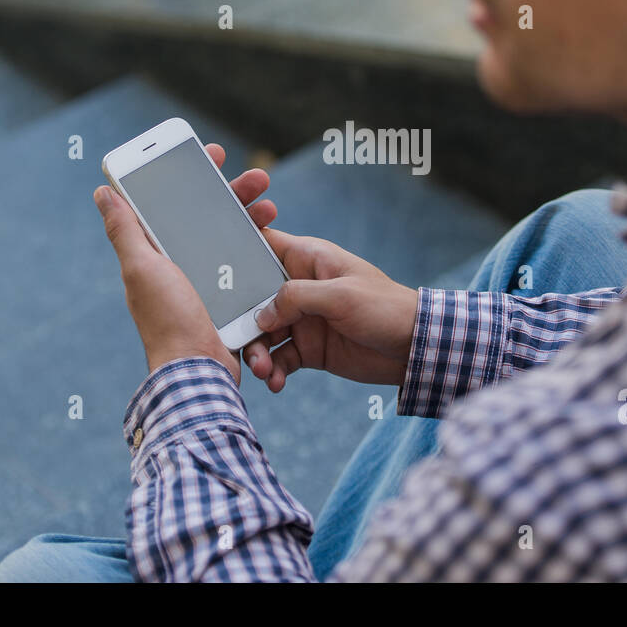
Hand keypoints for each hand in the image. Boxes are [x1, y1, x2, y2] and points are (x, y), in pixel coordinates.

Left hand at [95, 143, 279, 380]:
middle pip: (210, 217)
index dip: (191, 177)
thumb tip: (102, 193)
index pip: (172, 204)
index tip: (212, 155)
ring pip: (233, 237)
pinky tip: (275, 239)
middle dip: (234, 194)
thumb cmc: (168, 321)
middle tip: (259, 179)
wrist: (201, 372)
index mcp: (157, 255)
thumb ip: (125, 232)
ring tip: (272, 209)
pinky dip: (261, 249)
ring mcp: (207, 282)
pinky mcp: (231, 299)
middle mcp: (180, 265)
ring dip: (253, 219)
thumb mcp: (143, 270)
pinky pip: (247, 266)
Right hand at [242, 229, 418, 392]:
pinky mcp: (308, 348)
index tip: (212, 269)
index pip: (262, 244)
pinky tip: (275, 382)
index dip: (236, 250)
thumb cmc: (384, 308)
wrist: (414, 348)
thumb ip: (296, 298)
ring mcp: (302, 319)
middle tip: (237, 341)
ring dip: (256, 352)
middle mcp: (298, 287)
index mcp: (306, 259)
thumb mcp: (341, 296)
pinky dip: (273, 370)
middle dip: (241, 319)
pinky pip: (279, 358)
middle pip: (252, 298)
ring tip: (263, 370)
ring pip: (262, 333)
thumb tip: (260, 315)